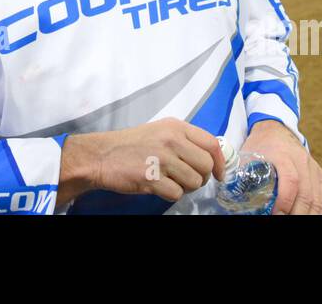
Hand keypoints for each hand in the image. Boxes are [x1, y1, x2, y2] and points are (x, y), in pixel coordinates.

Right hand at [59, 118, 225, 204]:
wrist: (101, 155)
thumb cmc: (131, 144)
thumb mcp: (160, 131)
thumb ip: (184, 139)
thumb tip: (210, 157)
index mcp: (176, 126)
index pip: (212, 143)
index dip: (220, 162)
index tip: (218, 174)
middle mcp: (171, 140)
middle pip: (206, 165)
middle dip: (200, 177)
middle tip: (186, 179)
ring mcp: (162, 159)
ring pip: (194, 182)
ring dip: (185, 187)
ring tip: (169, 181)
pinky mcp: (152, 178)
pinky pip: (176, 194)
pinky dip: (170, 195)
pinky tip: (158, 187)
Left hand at [242, 120, 321, 213]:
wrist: (276, 129)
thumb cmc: (260, 146)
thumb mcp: (248, 155)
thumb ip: (243, 175)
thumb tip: (233, 197)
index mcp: (283, 155)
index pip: (291, 181)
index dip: (285, 201)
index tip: (276, 215)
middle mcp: (301, 160)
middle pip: (306, 194)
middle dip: (296, 214)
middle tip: (283, 222)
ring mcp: (312, 167)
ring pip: (316, 198)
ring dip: (307, 215)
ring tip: (296, 223)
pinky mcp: (318, 174)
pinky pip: (321, 197)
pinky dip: (316, 211)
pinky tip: (306, 217)